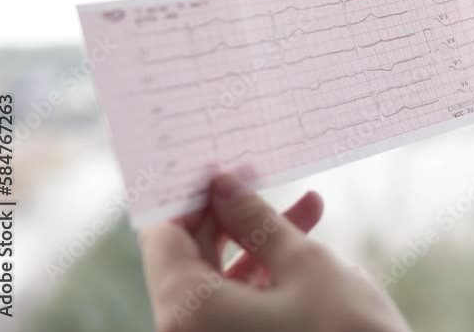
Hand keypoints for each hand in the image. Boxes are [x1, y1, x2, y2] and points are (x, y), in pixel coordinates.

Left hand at [139, 174, 410, 331]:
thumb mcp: (304, 264)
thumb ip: (257, 221)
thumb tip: (222, 185)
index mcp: (186, 311)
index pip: (164, 235)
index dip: (190, 195)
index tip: (222, 162)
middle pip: (190, 258)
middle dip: (230, 214)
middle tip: (262, 175)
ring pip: (219, 280)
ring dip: (259, 241)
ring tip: (309, 205)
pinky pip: (236, 306)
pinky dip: (266, 274)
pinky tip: (308, 246)